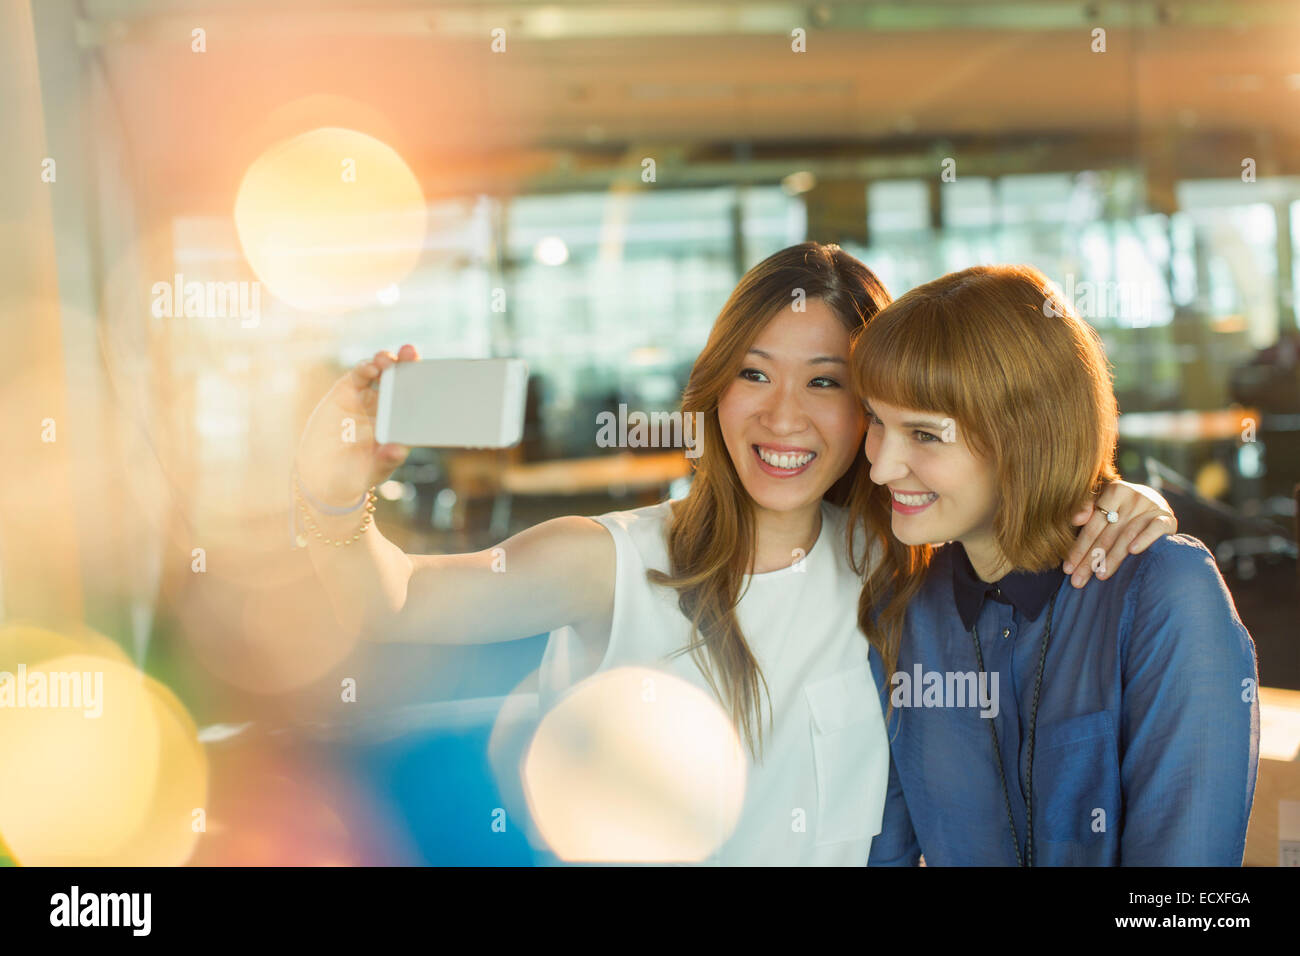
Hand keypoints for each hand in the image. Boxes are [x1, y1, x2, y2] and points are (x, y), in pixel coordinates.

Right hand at [294, 344, 421, 506]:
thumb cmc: (358, 473)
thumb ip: (386, 460)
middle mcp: (388, 407)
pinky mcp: (347, 392)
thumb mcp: (374, 470)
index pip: (418, 400)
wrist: (324, 474)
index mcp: (402, 423)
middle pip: (403, 379)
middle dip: (408, 363)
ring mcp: (368, 397)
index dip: (425, 385)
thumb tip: (398, 451)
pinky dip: (365, 369)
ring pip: (382, 372)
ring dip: (387, 362)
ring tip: (388, 361)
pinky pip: (359, 375)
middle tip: (411, 353)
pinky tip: (371, 368)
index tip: (431, 374)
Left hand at [1062, 480, 1177, 587]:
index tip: (1067, 569)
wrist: (1155, 502)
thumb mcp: (1102, 505)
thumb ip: (1087, 509)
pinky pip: (1155, 529)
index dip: (1079, 548)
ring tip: (1100, 575)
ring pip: (1127, 535)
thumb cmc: (1120, 508)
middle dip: (1091, 559)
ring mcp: (1151, 506)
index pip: (1093, 525)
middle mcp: (1133, 495)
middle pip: (1107, 533)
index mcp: (1114, 490)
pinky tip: (1133, 552)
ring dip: (1113, 557)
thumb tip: (1075, 519)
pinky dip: (1145, 539)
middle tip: (1078, 581)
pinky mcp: (1167, 517)